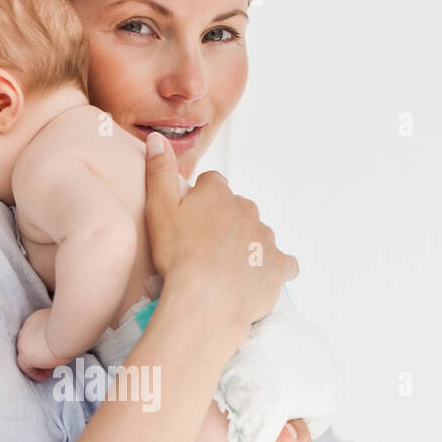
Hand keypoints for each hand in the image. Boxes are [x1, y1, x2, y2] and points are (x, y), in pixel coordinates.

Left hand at [16, 308, 62, 381]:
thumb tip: (65, 335)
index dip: (42, 345)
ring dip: (37, 364)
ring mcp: (24, 343)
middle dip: (39, 355)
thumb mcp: (62, 325)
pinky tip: (43, 377)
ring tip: (48, 371)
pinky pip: (27, 368)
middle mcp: (26, 329)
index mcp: (35, 320)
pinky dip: (35, 373)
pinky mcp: (26, 356)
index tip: (50, 351)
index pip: (35, 334)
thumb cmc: (69, 325)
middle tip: (50, 362)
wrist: (66, 329)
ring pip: (28, 357)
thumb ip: (58, 330)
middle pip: (29, 345)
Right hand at [143, 134, 297, 338]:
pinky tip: (258, 278)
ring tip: (225, 268)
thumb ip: (159, 172)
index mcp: (219, 193)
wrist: (206, 301)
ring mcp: (266, 238)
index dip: (199, 201)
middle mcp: (248, 209)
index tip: (189, 220)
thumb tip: (158, 140)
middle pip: (237, 209)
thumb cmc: (178, 256)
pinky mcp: (279, 266)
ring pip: (258, 235)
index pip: (212, 184)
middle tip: (204, 248)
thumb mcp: (158, 209)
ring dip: (246, 245)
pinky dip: (272, 269)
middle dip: (224, 223)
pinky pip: (283, 263)